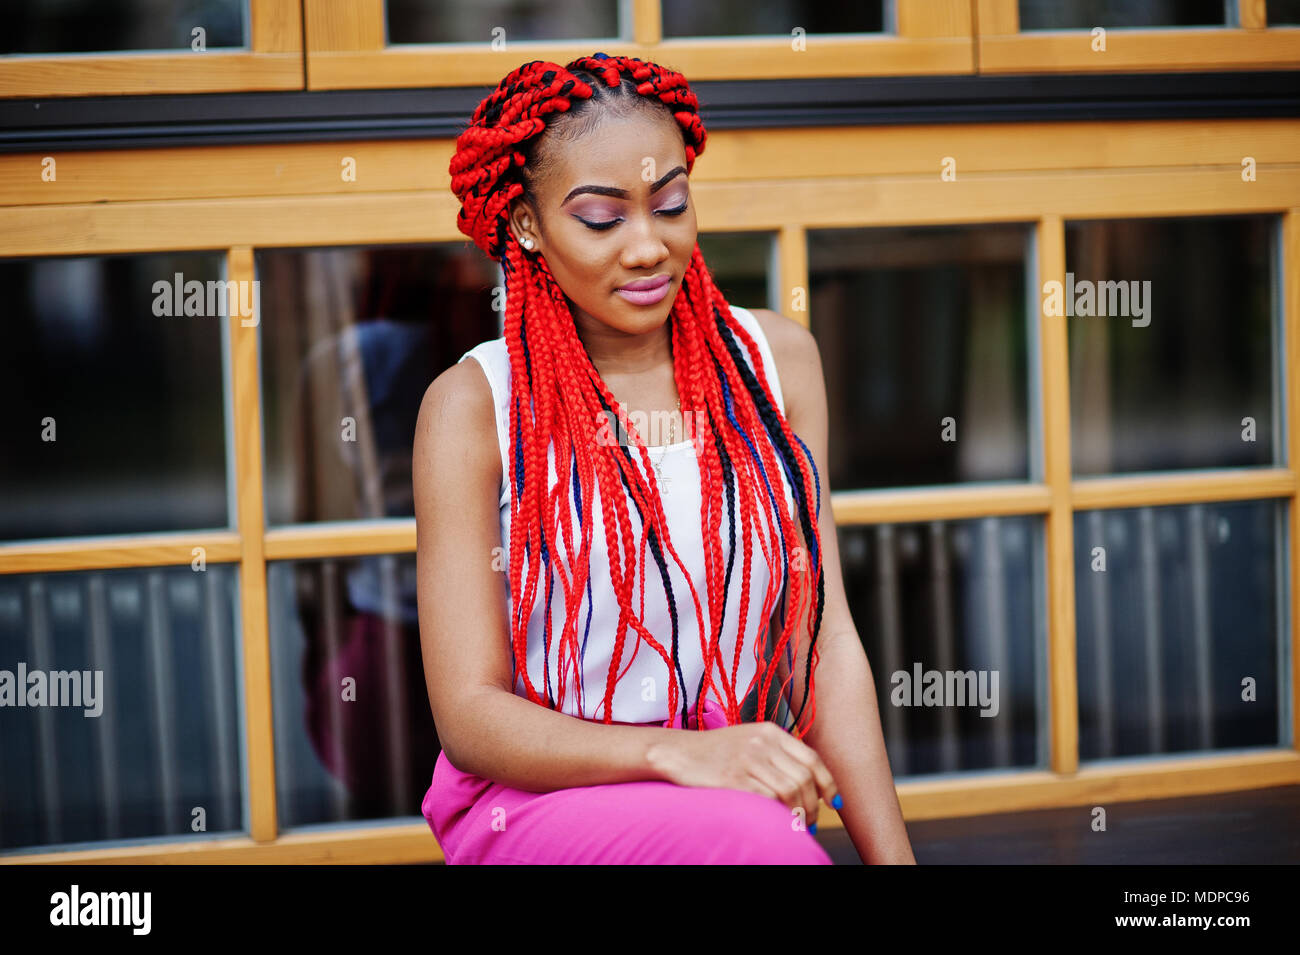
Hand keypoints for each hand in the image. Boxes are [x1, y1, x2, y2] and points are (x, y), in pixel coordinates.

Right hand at [646, 721, 839, 828]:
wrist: (679, 752)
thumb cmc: (714, 751)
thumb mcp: (750, 739)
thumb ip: (777, 752)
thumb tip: (807, 780)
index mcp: (770, 731)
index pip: (812, 758)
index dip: (828, 783)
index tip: (832, 800)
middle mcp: (762, 743)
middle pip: (804, 778)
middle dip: (814, 804)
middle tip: (812, 820)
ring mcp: (748, 760)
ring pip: (790, 791)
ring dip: (799, 813)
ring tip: (797, 824)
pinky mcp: (734, 779)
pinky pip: (768, 799)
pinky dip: (778, 814)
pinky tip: (778, 821)